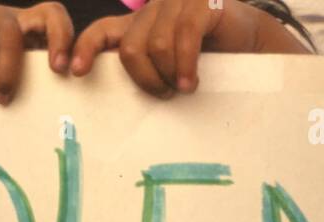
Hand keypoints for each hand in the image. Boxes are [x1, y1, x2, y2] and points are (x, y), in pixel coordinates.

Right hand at [0, 3, 73, 103]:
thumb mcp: (1, 97)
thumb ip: (26, 103)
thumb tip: (50, 143)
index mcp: (31, 43)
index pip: (60, 28)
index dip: (72, 45)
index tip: (77, 73)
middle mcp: (16, 26)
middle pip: (52, 13)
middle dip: (60, 38)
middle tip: (57, 70)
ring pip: (13, 31)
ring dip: (10, 66)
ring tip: (1, 94)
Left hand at [71, 0, 307, 97]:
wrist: (250, 45)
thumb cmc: (206, 65)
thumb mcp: (168, 72)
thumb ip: (144, 75)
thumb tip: (112, 109)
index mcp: (138, 25)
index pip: (101, 31)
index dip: (84, 49)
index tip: (74, 72)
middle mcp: (153, 10)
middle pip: (129, 49)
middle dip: (146, 80)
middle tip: (165, 93)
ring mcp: (177, 2)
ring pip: (155, 46)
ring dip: (170, 75)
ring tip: (185, 87)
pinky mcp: (201, 4)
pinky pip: (184, 37)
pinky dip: (186, 65)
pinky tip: (192, 82)